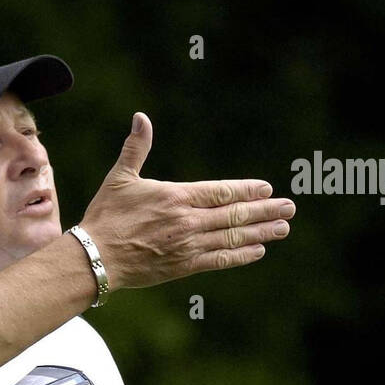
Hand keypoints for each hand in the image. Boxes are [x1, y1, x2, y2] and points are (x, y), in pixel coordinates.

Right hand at [78, 113, 295, 288]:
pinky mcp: (183, 266)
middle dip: (265, 211)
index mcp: (176, 196)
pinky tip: (257, 251)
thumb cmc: (106, 216)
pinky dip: (240, 255)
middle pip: (234, 215)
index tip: (268, 188)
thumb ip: (136, 148)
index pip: (221, 192)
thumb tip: (141, 117)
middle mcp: (187, 221)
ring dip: (260, 232)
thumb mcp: (120, 178)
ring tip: (282, 228)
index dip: (246, 190)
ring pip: (232, 237)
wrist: (95, 257)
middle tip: (289, 207)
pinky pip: (219, 259)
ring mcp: (187, 245)